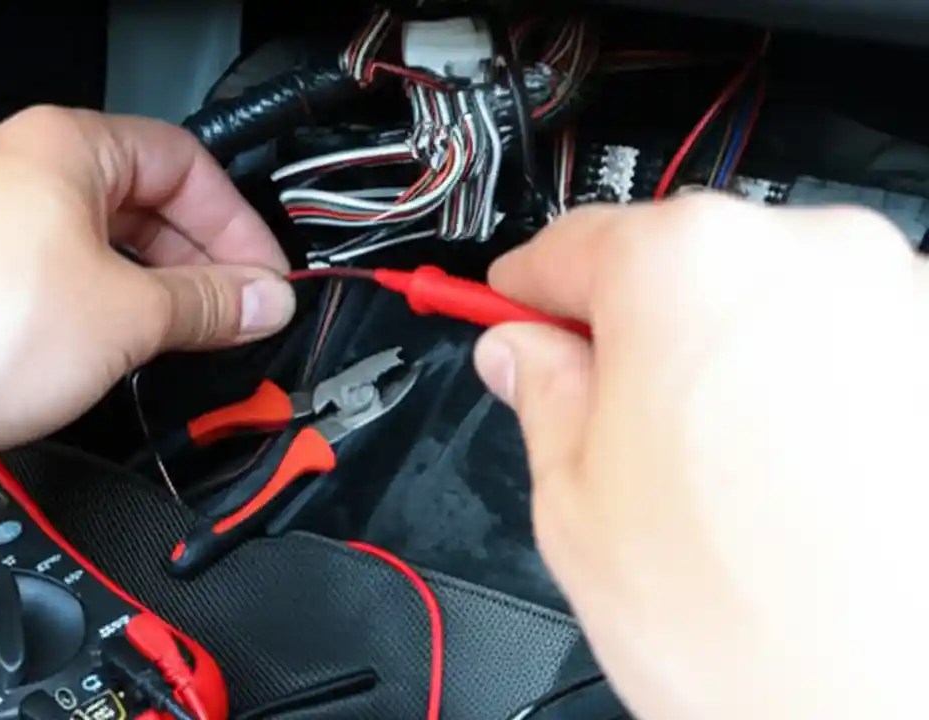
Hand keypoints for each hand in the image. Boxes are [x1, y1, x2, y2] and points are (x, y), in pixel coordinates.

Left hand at [0, 107, 292, 488]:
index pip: (184, 164)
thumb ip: (208, 304)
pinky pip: (44, 273)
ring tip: (175, 340)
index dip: (236, 226)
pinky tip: (105, 351)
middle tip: (230, 315)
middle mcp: (11, 165)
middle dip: (193, 262)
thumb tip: (257, 300)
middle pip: (136, 200)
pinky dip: (88, 305)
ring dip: (143, 288)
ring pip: (88, 240)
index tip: (260, 280)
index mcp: (61, 144)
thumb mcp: (126, 317)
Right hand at [474, 195, 928, 717]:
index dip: (526, 292)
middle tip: (607, 413)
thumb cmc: (753, 630)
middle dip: (632, 330)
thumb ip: (542, 396)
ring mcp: (900, 301)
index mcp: (686, 270)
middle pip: (678, 262)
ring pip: (769, 300)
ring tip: (716, 473)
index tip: (512, 312)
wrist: (894, 712)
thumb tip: (525, 354)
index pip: (572, 246)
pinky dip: (812, 385)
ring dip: (727, 357)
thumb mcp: (576, 505)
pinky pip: (853, 342)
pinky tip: (790, 474)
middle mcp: (808, 256)